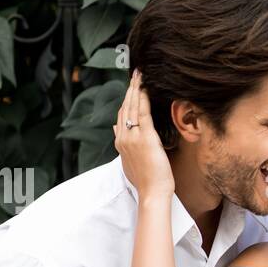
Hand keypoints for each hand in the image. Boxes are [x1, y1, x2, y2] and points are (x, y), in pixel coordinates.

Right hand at [113, 70, 173, 199]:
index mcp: (120, 142)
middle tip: (135, 74)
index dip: (125, 100)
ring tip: (139, 76)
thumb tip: (115, 128)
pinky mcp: (145, 138)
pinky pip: (143, 114)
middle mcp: (123, 138)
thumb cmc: (145, 180)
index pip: (121, 116)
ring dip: (135, 90)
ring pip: (132, 108)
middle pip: (124, 108)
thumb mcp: (129, 161)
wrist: (152, 193)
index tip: (130, 87)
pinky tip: (145, 89)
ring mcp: (133, 138)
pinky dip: (143, 100)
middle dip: (130, 89)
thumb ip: (123, 143)